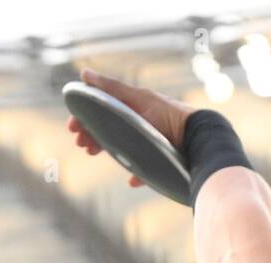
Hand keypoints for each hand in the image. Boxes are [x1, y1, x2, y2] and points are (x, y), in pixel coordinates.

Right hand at [66, 67, 197, 187]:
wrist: (198, 139)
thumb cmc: (168, 115)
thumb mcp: (138, 100)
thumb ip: (112, 89)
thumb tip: (83, 74)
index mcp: (135, 108)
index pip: (104, 109)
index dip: (87, 117)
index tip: (73, 128)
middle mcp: (141, 124)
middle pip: (110, 129)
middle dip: (92, 135)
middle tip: (80, 144)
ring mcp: (150, 143)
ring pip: (122, 147)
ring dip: (106, 149)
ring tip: (92, 153)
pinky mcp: (160, 162)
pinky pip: (145, 170)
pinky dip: (136, 175)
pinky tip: (130, 180)